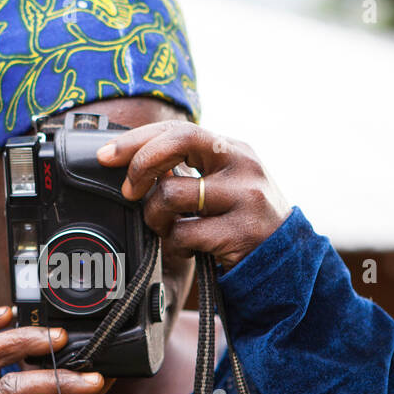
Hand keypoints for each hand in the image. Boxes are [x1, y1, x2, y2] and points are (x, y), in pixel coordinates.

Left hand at [96, 119, 292, 267]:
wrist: (286, 264)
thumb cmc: (242, 223)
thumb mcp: (223, 187)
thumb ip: (190, 171)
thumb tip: (134, 164)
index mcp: (233, 149)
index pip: (178, 130)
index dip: (137, 140)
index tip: (106, 155)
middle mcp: (242, 165)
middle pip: (177, 143)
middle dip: (140, 164)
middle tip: (127, 191)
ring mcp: (244, 197)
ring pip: (171, 194)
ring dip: (155, 216)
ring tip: (165, 228)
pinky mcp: (241, 231)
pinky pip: (184, 234)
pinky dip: (175, 245)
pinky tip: (188, 249)